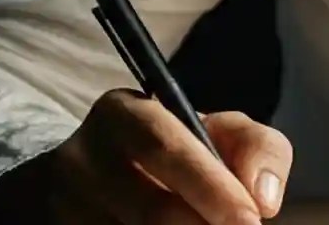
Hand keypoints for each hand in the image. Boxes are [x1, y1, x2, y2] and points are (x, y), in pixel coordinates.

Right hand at [0, 88, 292, 223]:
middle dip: (202, 224)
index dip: (211, 186)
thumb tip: (264, 199)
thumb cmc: (178, 152)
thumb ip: (256, 148)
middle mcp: (83, 159)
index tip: (252, 218)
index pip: (165, 146)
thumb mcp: (218, 133)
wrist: (92, 183)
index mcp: (122, 113)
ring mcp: (64, 206)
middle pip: (149, 208)